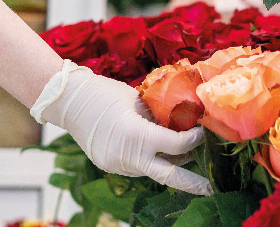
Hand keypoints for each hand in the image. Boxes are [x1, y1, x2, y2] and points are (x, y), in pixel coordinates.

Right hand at [33, 61, 212, 194]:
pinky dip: (150, 160)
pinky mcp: (109, 166)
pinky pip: (137, 167)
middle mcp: (128, 156)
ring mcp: (117, 164)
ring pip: (152, 170)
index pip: (177, 145)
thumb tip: (183, 125)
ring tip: (185, 155)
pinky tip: (157, 151)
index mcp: (137, 135)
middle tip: (211, 187)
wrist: (68, 100)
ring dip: (170, 164)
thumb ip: (160, 118)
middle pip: (168, 175)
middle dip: (192, 183)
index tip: (203, 132)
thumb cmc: (105, 93)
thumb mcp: (139, 101)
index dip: (194, 140)